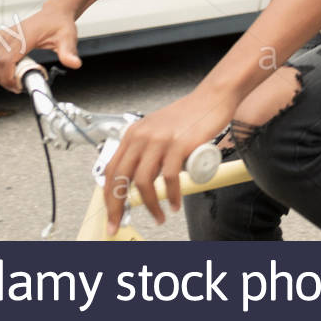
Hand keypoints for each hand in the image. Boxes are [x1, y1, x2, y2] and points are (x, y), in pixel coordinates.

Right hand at [0, 0, 81, 91]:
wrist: (54, 14)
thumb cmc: (59, 24)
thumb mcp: (68, 38)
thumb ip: (69, 52)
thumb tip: (74, 63)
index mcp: (23, 35)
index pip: (6, 61)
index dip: (9, 78)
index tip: (19, 87)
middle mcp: (8, 34)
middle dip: (5, 81)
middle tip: (20, 86)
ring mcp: (1, 36)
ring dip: (2, 76)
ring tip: (18, 78)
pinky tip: (13, 70)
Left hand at [102, 90, 235, 234]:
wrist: (213, 98)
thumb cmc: (190, 115)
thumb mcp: (158, 130)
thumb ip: (147, 151)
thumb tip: (140, 180)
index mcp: (134, 134)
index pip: (111, 169)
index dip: (108, 195)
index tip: (111, 214)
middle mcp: (142, 136)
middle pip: (120, 178)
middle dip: (117, 206)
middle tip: (119, 223)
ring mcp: (160, 140)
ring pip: (144, 181)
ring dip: (150, 205)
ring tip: (159, 216)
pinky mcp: (179, 144)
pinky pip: (170, 177)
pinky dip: (172, 195)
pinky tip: (176, 203)